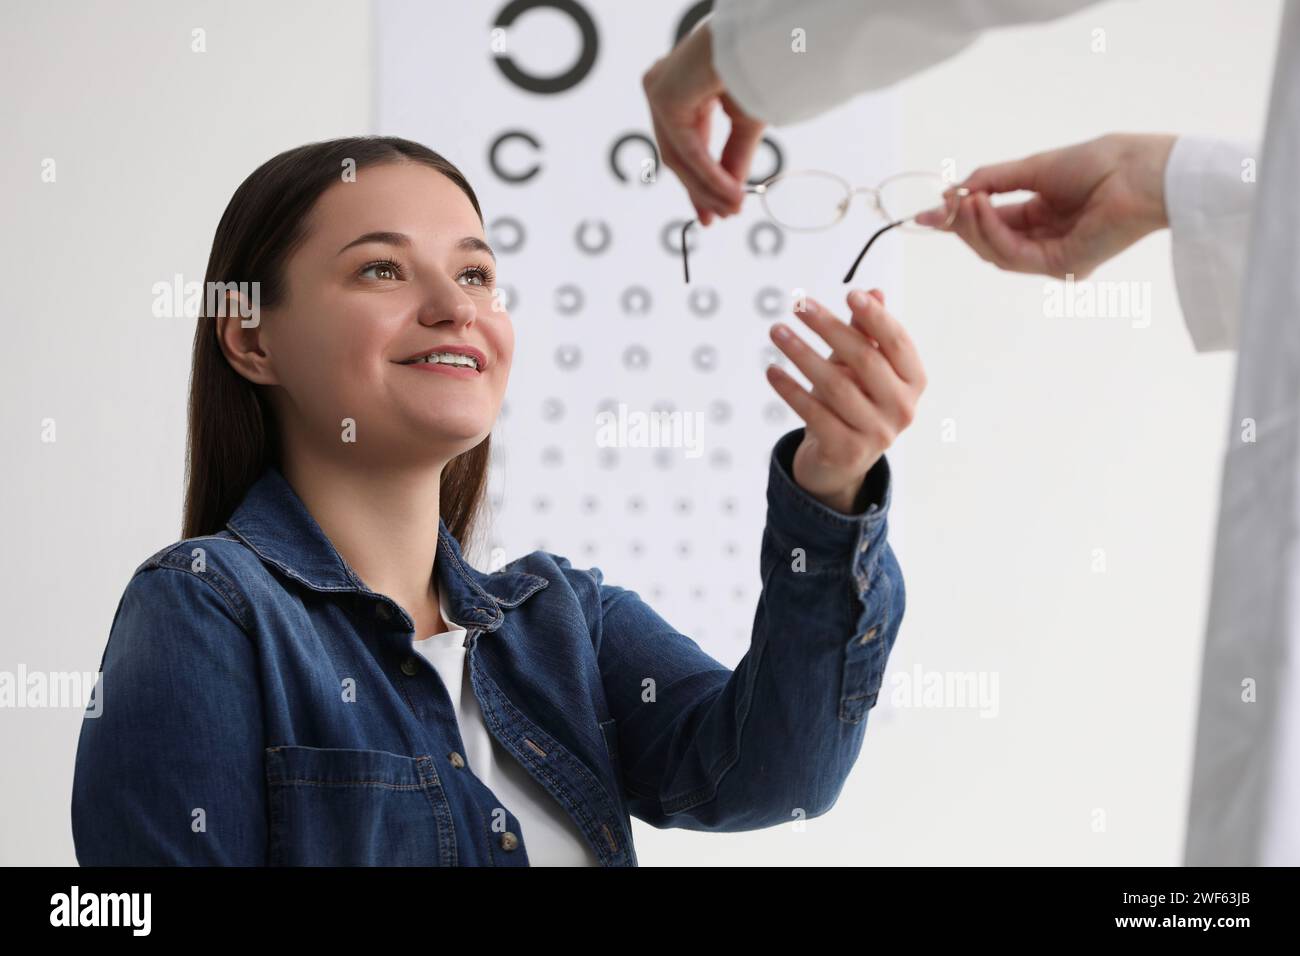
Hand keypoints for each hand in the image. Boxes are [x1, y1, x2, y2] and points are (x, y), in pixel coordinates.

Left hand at [641, 21, 765, 225]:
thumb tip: (730, 195)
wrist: (767, 37)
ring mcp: (659, 90)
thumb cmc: (761, 65)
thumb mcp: (746, 122)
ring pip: (678, 157)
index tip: (714, 211)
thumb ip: (732, 159)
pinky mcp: (664, 96)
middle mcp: (663, 87)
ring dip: (707, 188)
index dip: (698, 182)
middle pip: (676, 155)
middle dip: (699, 191)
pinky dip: (709, 174)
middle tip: (718, 218)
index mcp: (680, 88)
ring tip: (733, 207)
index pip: (682, 145)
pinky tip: (730, 192)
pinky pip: (686, 148)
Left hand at [766, 289, 925, 513]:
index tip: (850, 294)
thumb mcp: (860, 366)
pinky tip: (772, 371)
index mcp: (913, 381)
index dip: (876, 317)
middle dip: (828, 328)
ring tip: (777, 332)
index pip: (897, 342)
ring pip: (835, 386)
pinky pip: (814, 413)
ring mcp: (877, 433)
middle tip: (798, 305)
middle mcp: (902, 408)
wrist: (840, 460)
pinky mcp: (847, 451)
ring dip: (802, 355)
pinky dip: (790, 390)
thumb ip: (866, 334)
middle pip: (864, 359)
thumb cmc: (854, 401)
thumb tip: (874, 292)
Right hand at [916, 133, 1176, 278]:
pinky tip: (980, 206)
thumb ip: (992, 180)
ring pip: (994, 251)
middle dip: (959, 224)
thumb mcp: (1033, 167)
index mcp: (1043, 216)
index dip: (957, 219)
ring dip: (972, 226)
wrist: (1140, 172)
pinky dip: (990, 231)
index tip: (924, 215)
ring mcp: (1052, 257)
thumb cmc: (1101, 163)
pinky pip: (1011, 254)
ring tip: (962, 200)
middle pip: (987, 243)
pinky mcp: (1059, 266)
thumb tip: (952, 191)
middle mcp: (1045, 242)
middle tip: (940, 205)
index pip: (991, 223)